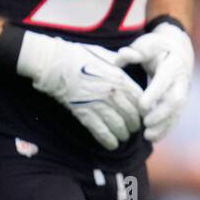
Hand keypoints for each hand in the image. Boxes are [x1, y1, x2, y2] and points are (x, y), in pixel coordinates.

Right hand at [16, 31, 143, 149]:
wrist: (55, 64)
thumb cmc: (79, 55)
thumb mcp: (105, 55)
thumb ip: (119, 63)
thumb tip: (129, 62)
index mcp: (119, 78)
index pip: (139, 98)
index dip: (143, 109)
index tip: (145, 114)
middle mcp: (112, 93)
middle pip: (130, 114)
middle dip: (135, 124)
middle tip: (135, 129)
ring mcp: (98, 104)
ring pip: (117, 124)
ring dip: (123, 133)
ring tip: (124, 137)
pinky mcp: (84, 113)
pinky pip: (100, 131)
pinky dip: (108, 140)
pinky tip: (112, 145)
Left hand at [117, 21, 193, 141]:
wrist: (178, 49)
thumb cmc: (157, 47)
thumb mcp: (147, 45)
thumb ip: (134, 52)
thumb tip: (119, 58)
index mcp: (173, 65)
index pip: (165, 80)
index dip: (155, 93)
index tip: (141, 106)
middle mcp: (181, 80)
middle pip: (176, 99)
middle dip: (162, 114)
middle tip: (145, 123)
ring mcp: (183, 91)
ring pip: (178, 112)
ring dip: (164, 126)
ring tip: (148, 136)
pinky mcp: (181, 100)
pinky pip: (176, 116)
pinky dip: (166, 128)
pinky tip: (154, 138)